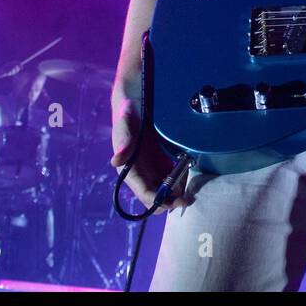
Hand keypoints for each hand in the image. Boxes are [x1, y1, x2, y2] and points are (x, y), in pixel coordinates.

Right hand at [110, 97, 191, 212]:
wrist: (135, 103)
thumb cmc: (127, 114)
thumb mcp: (124, 123)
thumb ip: (123, 140)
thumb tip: (116, 161)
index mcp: (129, 171)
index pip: (144, 194)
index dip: (159, 201)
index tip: (176, 202)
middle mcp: (140, 174)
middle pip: (156, 197)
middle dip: (171, 200)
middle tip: (188, 197)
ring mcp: (151, 170)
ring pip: (165, 191)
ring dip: (177, 192)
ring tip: (190, 183)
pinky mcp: (160, 163)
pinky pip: (171, 179)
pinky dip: (180, 181)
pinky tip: (188, 173)